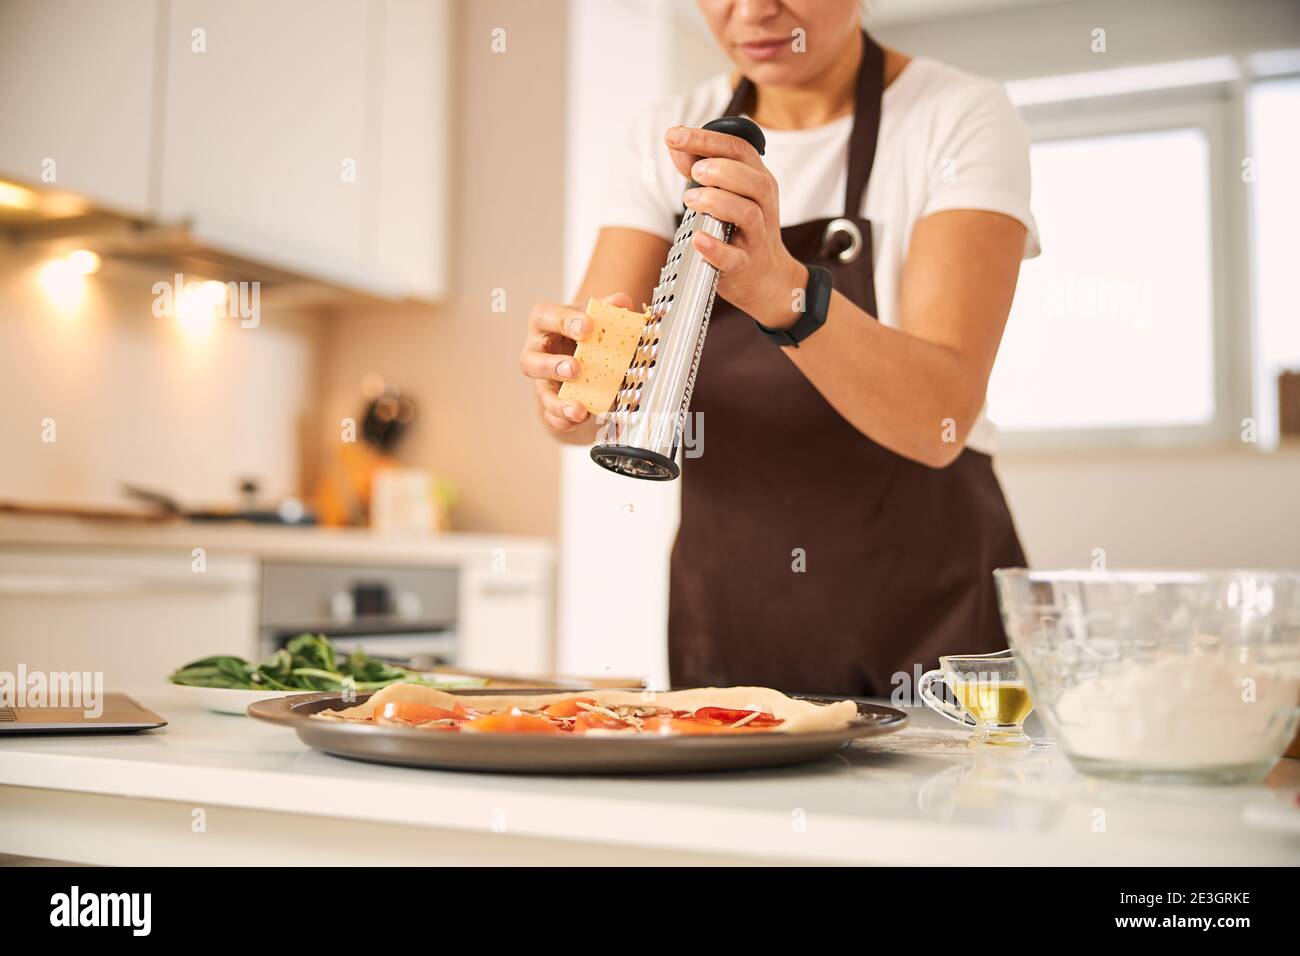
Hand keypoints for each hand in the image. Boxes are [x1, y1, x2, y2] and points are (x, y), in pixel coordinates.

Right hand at [521, 292, 635, 433]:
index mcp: (545, 323)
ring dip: (559, 403)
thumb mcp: (594, 314)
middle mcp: (537, 352)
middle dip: (552, 366)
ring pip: (542, 394)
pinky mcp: (552, 401)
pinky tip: (579, 421)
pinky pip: (551, 416)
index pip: (545, 317)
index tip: (587, 327)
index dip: (564, 321)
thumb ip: (608, 307)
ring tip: (578, 409)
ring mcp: (543, 380)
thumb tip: (622, 302)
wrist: (582, 350)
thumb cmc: (584, 328)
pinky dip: (564, 421)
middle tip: (575, 369)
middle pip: (531, 361)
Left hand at [665, 125, 806, 329]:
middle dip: (721, 170)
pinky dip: (714, 248)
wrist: (766, 278)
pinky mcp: (745, 266)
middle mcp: (763, 205)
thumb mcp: (728, 194)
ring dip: (716, 202)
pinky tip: (698, 239)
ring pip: (747, 213)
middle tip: (694, 173)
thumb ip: (700, 168)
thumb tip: (675, 142)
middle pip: (752, 180)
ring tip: (690, 200)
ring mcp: (757, 237)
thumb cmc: (741, 230)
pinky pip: (734, 257)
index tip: (674, 134)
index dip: (706, 139)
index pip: (739, 150)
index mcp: (758, 181)